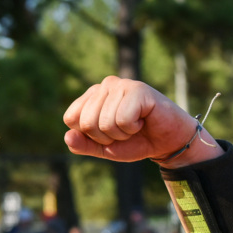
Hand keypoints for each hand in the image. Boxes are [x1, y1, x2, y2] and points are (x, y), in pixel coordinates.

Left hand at [63, 76, 222, 166]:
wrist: (165, 142)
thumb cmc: (134, 141)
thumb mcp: (103, 148)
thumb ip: (82, 145)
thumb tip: (67, 136)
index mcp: (91, 97)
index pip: (71, 118)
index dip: (89, 135)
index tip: (107, 133)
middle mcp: (104, 86)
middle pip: (86, 122)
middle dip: (105, 136)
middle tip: (123, 130)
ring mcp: (120, 85)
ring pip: (104, 123)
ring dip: (121, 133)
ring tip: (134, 125)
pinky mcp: (137, 89)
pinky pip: (122, 119)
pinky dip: (132, 127)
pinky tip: (143, 119)